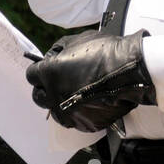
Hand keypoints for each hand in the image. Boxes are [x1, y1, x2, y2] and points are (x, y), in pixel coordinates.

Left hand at [25, 29, 155, 132]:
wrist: (131, 70)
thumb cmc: (105, 52)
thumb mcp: (77, 40)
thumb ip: (58, 49)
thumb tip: (51, 57)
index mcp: (49, 74)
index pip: (31, 75)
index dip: (40, 71)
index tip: (48, 69)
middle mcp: (54, 96)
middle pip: (38, 96)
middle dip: (45, 89)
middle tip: (60, 81)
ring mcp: (68, 113)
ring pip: (55, 110)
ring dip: (61, 101)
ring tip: (77, 91)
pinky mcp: (83, 123)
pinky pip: (74, 119)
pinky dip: (78, 111)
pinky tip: (89, 100)